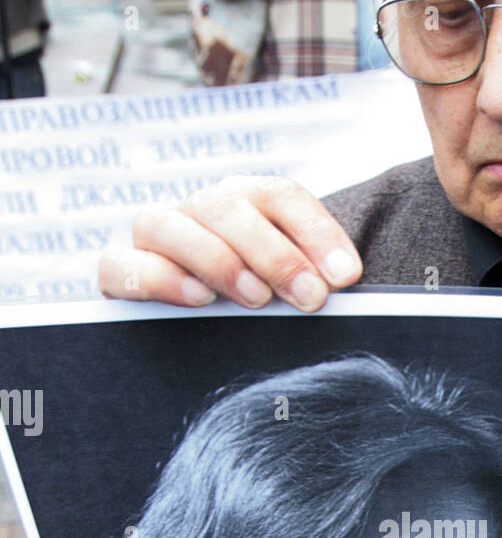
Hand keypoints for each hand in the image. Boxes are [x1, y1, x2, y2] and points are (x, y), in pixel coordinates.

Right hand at [98, 175, 362, 309]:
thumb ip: (309, 284)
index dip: (315, 230)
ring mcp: (153, 239)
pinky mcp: (119, 274)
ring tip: (255, 299)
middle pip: (225, 206)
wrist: (200, 341)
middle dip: (274, 253)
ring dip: (217, 259)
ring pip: (166, 223)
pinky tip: (198, 298)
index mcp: (243, 204)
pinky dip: (159, 277)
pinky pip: (121, 265)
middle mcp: (195, 212)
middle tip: (309, 296)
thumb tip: (340, 284)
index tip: (346, 276)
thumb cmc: (258, 311)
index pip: (279, 195)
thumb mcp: (289, 294)